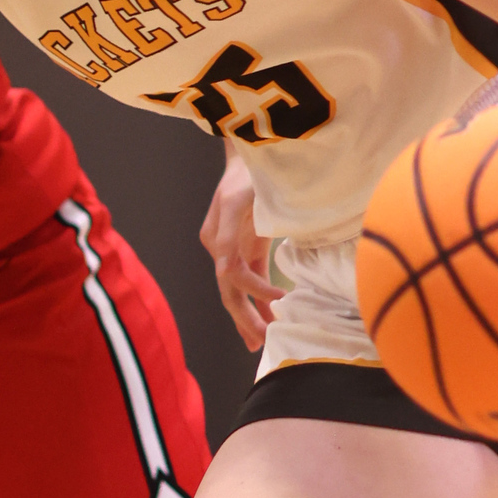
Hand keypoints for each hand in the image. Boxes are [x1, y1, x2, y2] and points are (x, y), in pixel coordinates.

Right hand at [200, 153, 282, 349]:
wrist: (255, 154)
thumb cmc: (249, 173)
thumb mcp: (238, 200)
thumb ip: (228, 236)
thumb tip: (223, 272)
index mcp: (215, 239)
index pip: (231, 276)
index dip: (255, 292)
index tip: (282, 298)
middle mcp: (220, 248)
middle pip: (229, 292)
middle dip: (245, 319)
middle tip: (262, 343)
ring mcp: (232, 249)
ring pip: (237, 291)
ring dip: (249, 316)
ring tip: (263, 342)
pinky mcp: (247, 247)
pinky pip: (250, 280)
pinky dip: (259, 300)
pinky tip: (272, 316)